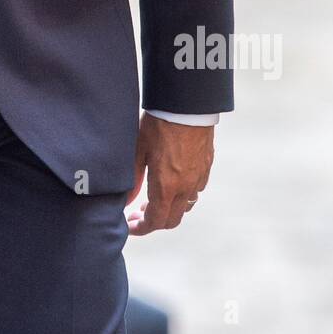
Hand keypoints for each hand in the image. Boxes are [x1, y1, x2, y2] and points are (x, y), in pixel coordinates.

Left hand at [125, 112, 212, 234]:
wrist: (187, 105)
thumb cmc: (159, 124)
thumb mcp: (138, 150)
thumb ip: (133, 179)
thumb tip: (126, 201)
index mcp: (166, 186)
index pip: (155, 221)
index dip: (141, 228)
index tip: (131, 225)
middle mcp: (185, 187)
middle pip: (172, 220)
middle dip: (154, 222)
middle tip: (139, 212)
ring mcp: (198, 178)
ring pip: (186, 206)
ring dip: (170, 209)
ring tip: (154, 197)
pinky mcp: (206, 167)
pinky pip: (195, 190)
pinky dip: (182, 194)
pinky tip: (173, 182)